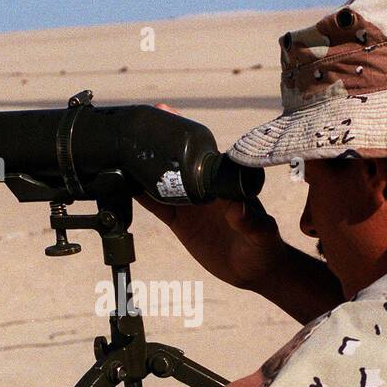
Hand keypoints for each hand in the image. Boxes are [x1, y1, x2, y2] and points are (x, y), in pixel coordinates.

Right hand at [136, 103, 288, 290]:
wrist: (253, 271)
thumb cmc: (264, 248)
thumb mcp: (260, 234)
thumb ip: (250, 222)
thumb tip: (237, 208)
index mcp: (224, 183)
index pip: (202, 153)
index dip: (184, 135)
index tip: (169, 115)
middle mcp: (204, 188)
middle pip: (177, 160)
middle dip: (159, 140)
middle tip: (140, 119)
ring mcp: (189, 204)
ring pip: (162, 180)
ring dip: (145, 165)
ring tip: (123, 148)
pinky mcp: (179, 221)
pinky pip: (156, 205)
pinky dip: (140, 195)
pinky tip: (122, 184)